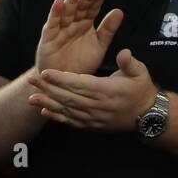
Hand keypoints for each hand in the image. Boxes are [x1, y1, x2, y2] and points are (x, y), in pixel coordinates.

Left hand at [26, 49, 157, 132]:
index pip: (79, 84)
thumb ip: (129, 62)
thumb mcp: (140, 72)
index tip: (46, 72)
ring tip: (31, 97)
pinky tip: (44, 112)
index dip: (61, 79)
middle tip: (31, 80)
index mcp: (107, 90)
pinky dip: (57, 117)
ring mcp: (94, 118)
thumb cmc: (141, 89)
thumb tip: (123, 53)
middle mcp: (98, 106)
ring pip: (67, 110)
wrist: (146, 115)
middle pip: (68, 97)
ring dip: (48, 104)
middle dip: (48, 89)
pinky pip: (72, 122)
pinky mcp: (92, 125)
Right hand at [33, 0, 122, 75]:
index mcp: (86, 23)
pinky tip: (59, 3)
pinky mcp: (48, 37)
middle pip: (80, 6)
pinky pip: (52, 24)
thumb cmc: (82, 64)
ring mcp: (60, 29)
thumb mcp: (99, 46)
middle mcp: (73, 23)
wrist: (65, 83)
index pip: (92, 7)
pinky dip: (55, 13)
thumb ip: (108, 30)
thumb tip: (119, 11)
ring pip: (66, 11)